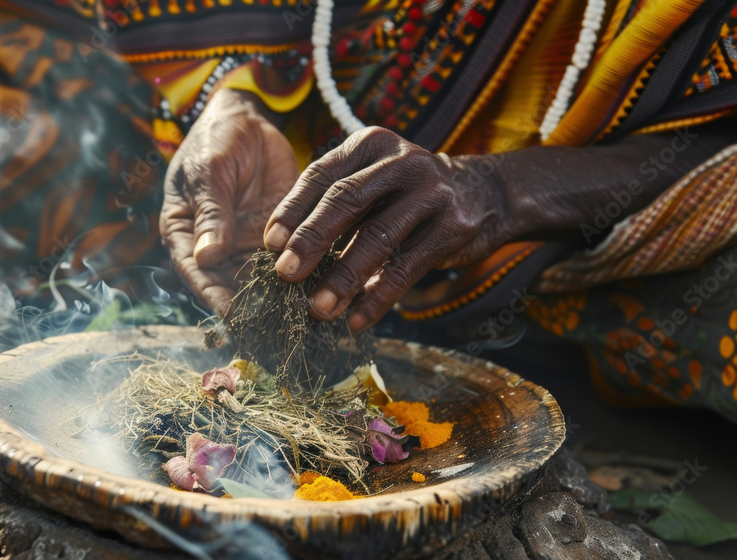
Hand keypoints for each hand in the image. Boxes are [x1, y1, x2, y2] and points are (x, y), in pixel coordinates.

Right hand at [161, 89, 297, 314]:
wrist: (247, 118)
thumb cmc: (216, 140)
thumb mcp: (210, 172)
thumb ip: (211, 213)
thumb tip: (205, 258)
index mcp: (186, 234)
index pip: (198, 275)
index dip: (216, 298)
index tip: (239, 320)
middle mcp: (216, 249)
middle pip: (231, 287)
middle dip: (256, 309)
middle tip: (280, 330)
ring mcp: (246, 245)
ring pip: (263, 282)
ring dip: (283, 300)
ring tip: (306, 319)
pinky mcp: (278, 237)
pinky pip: (290, 261)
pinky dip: (305, 275)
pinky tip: (325, 289)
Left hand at [263, 127, 511, 331]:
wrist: (484, 194)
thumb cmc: (405, 194)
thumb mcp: (371, 182)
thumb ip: (332, 204)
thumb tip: (282, 252)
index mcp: (370, 145)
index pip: (322, 175)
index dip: (293, 210)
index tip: (270, 244)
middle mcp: (401, 162)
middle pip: (347, 201)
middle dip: (312, 241)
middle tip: (285, 274)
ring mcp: (431, 192)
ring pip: (377, 237)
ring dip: (343, 278)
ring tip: (318, 309)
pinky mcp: (452, 227)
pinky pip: (406, 268)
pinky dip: (378, 298)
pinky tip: (355, 320)